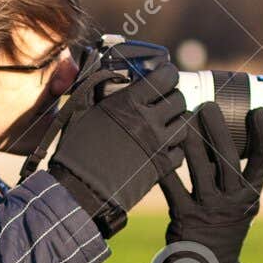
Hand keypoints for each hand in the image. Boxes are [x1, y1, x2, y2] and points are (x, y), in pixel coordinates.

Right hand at [48, 63, 188, 236]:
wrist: (80, 187)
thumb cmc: (77, 150)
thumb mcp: (85, 112)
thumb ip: (100, 92)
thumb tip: (107, 77)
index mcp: (128, 103)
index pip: (165, 77)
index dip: (168, 75)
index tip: (165, 77)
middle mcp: (147, 120)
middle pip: (179, 100)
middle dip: (174, 98)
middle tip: (165, 101)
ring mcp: (157, 144)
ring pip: (184, 125)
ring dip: (177, 123)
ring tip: (166, 125)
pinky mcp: (161, 166)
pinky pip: (180, 152)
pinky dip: (174, 148)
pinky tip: (163, 147)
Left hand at [156, 104, 262, 262]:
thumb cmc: (223, 224)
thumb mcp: (240, 204)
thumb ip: (236, 174)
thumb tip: (226, 133)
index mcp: (250, 196)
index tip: (258, 111)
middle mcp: (233, 202)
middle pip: (228, 159)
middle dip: (218, 130)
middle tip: (207, 106)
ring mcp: (209, 210)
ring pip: (200, 169)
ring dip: (190, 141)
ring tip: (182, 118)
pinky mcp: (185, 217)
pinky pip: (173, 187)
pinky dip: (166, 167)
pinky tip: (158, 148)